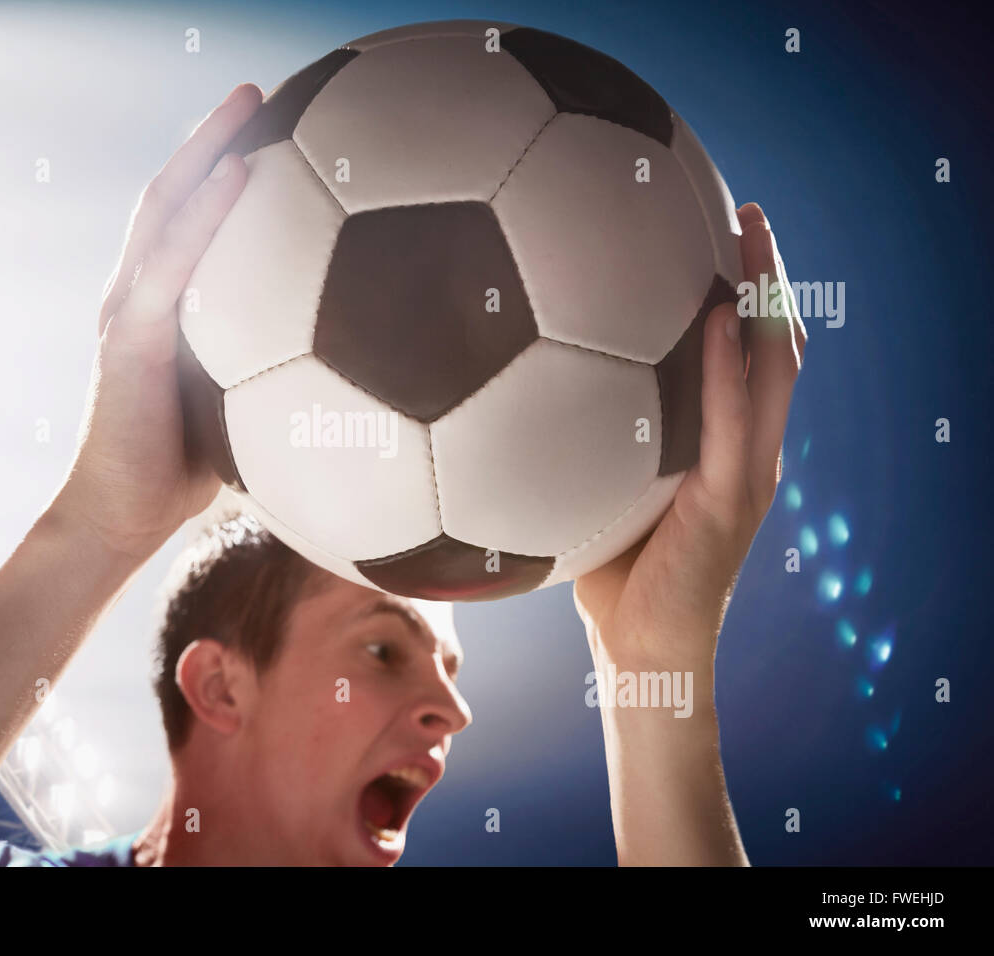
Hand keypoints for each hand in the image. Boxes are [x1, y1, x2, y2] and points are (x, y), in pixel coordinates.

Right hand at [50, 83, 261, 561]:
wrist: (117, 523)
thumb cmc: (181, 475)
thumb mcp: (239, 414)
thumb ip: (273, 379)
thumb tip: (353, 373)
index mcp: (163, 309)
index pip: (189, 222)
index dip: (221, 170)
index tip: (273, 130)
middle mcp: (140, 297)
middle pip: (174, 194)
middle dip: (215, 135)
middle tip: (261, 88)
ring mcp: (127, 313)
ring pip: (164, 210)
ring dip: (207, 148)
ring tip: (250, 98)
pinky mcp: (127, 341)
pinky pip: (169, 264)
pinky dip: (203, 215)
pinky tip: (243, 172)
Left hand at [573, 203, 806, 673]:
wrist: (642, 650)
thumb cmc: (613, 576)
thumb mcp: (601, 496)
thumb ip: (589, 446)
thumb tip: (520, 391)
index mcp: (723, 449)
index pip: (749, 358)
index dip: (749, 296)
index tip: (723, 237)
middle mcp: (747, 451)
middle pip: (775, 346)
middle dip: (769, 277)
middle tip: (748, 212)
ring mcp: (748, 473)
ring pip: (775, 369)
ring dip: (766, 299)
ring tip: (750, 236)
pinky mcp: (732, 499)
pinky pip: (733, 420)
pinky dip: (728, 367)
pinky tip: (714, 316)